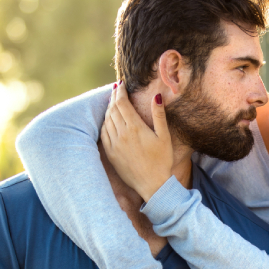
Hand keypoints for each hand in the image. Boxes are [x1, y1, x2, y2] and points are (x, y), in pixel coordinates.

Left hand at [101, 81, 173, 200]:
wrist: (152, 184)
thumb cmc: (162, 160)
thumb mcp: (164, 136)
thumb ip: (159, 115)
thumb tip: (156, 96)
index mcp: (135, 128)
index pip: (122, 103)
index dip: (120, 91)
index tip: (121, 84)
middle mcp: (121, 134)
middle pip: (112, 109)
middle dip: (114, 97)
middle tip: (117, 89)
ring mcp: (114, 144)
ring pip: (106, 120)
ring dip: (109, 108)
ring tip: (113, 101)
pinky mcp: (110, 153)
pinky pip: (103, 133)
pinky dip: (105, 122)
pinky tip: (109, 119)